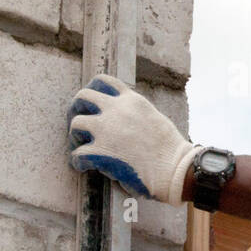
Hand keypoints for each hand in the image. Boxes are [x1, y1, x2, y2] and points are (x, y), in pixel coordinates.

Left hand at [66, 73, 202, 204]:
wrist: (174, 169)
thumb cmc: (170, 150)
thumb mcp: (153, 118)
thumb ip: (134, 114)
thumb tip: (122, 121)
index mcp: (131, 100)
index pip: (103, 81)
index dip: (92, 92)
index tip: (91, 104)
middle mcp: (115, 110)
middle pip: (82, 96)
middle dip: (76, 109)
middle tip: (81, 125)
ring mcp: (106, 130)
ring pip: (75, 124)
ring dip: (75, 136)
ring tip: (82, 146)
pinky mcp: (100, 152)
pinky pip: (77, 155)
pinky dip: (78, 162)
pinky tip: (85, 167)